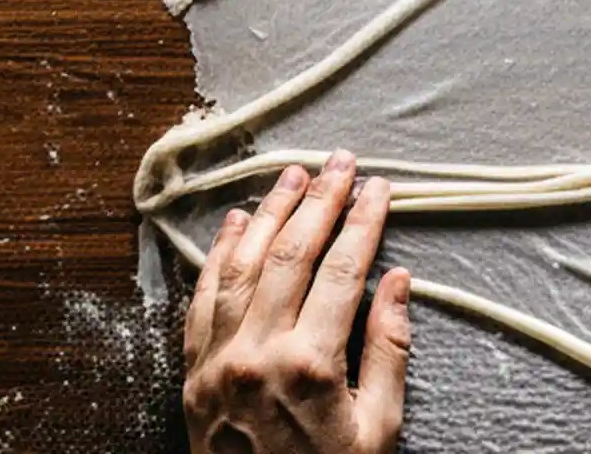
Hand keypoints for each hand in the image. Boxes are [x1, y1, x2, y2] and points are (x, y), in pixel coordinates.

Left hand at [182, 150, 410, 453]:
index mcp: (310, 366)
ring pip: (242, 266)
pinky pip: (202, 298)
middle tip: (342, 163)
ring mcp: (218, 361)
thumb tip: (397, 281)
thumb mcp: (380, 428)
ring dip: (270, 214)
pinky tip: (237, 222)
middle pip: (291, 255)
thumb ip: (389, 350)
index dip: (364, 223)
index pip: (342, 271)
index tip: (380, 189)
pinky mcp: (193, 373)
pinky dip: (219, 255)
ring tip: (294, 176)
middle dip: (321, 202)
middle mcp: (257, 354)